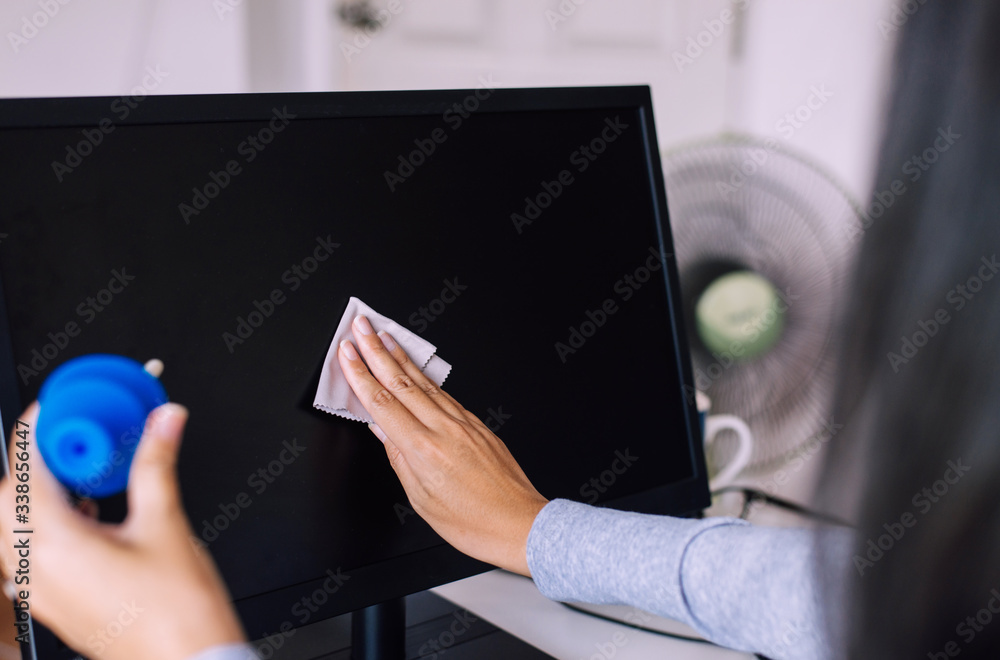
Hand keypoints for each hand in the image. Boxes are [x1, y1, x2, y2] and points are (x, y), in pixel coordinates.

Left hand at [0, 402, 245, 659]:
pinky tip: (89, 514)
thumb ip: (156, 464)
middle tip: (76, 440)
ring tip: (84, 476)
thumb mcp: (167, 525)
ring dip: (40, 494)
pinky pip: (30, 553)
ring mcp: (43, 590)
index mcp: (57, 546)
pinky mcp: (56, 602)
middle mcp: (37, 570)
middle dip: (36, 461)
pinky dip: (48, 524)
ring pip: (15, 528)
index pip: (26, 471)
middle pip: (9, 499)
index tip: (59, 407)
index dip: (39, 430)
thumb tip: (163, 422)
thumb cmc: (176, 613)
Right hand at [338, 315, 548, 575]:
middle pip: (401, 381)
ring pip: (424, 382)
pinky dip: (425, 376)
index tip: (346, 353)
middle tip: (361, 326)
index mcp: (424, 450)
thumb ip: (398, 458)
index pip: (382, 403)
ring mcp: (463, 423)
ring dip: (400, 356)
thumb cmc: (473, 522)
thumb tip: (381, 429)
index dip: (360, 374)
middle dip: (376, 350)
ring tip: (384, 336)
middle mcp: (444, 429)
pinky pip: (444, 393)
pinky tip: (416, 368)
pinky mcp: (477, 423)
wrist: (518, 523)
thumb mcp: (421, 498)